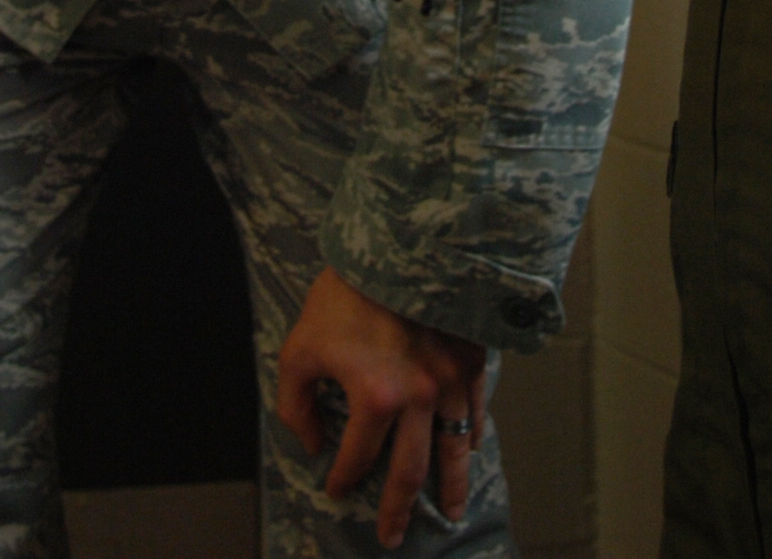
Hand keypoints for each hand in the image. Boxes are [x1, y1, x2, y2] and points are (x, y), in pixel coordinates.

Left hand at [275, 266, 487, 548]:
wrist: (398, 242)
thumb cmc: (345, 291)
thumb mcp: (300, 347)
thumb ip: (296, 403)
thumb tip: (313, 441)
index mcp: (375, 397)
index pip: (355, 457)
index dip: (342, 479)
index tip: (336, 490)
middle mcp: (419, 398)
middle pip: (410, 472)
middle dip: (399, 509)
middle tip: (394, 537)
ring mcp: (451, 382)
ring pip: (453, 450)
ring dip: (450, 487)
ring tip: (451, 514)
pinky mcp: (471, 360)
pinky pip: (475, 411)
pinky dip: (471, 436)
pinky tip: (469, 451)